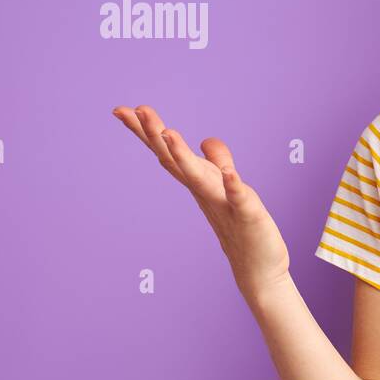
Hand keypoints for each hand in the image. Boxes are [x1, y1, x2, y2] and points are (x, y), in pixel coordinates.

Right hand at [111, 104, 290, 296]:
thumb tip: (206, 140)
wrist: (258, 269)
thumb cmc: (241, 228)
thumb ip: (217, 163)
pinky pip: (239, 199)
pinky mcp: (248, 217)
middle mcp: (205, 192)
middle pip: (174, 161)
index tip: (121, 110)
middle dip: (155, 135)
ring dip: (182, 156)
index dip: (146, 132)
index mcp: (199, 182)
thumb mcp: (227, 186)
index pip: (167, 153)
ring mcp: (224, 204)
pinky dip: (233, 186)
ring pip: (199, 177)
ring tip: (168, 132)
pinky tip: (229, 174)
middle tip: (135, 110)